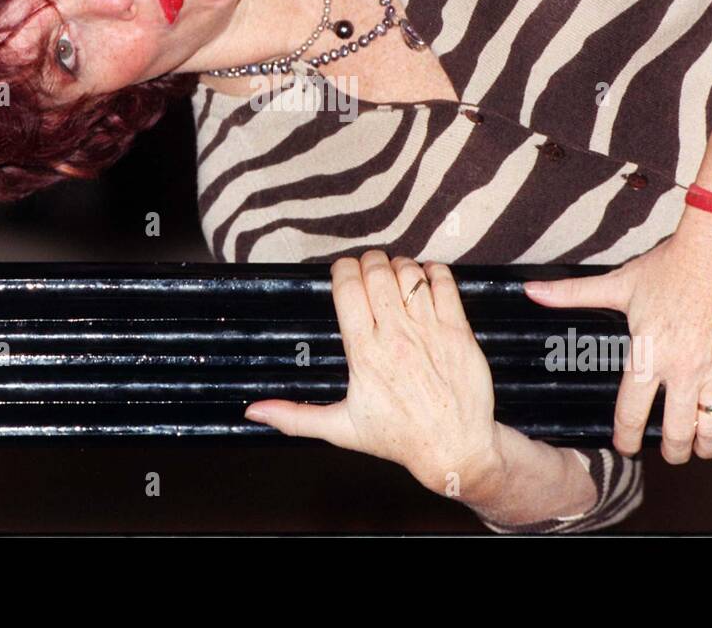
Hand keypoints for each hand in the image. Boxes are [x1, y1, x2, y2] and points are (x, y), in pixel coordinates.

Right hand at [244, 251, 502, 494]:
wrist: (454, 448)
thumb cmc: (398, 437)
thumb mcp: (341, 428)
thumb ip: (294, 416)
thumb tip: (253, 412)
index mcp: (364, 353)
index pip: (347, 287)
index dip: (342, 269)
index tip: (343, 271)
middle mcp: (396, 337)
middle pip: (377, 272)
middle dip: (369, 262)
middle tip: (369, 271)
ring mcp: (430, 332)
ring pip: (409, 273)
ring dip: (398, 266)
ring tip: (395, 277)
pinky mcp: (458, 331)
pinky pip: (444, 282)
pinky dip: (432, 272)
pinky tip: (424, 281)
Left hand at [523, 210, 711, 462]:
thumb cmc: (667, 265)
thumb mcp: (617, 284)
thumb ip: (571, 295)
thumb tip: (530, 290)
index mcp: (646, 356)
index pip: (630, 414)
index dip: (625, 439)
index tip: (625, 448)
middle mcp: (681, 370)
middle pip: (675, 434)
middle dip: (672, 452)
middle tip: (670, 454)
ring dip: (706, 445)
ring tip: (700, 447)